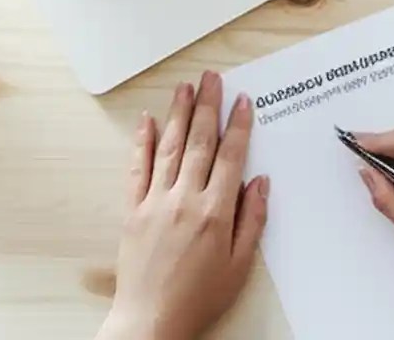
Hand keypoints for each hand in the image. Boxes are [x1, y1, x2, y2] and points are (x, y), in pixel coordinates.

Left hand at [97, 72, 268, 339]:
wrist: (151, 321)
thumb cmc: (199, 297)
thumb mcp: (240, 264)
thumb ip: (252, 219)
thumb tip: (260, 182)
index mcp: (215, 211)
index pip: (231, 156)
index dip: (239, 125)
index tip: (243, 101)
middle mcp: (184, 199)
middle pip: (199, 142)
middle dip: (208, 106)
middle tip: (212, 78)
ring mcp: (155, 202)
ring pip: (168, 147)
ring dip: (177, 114)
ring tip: (185, 87)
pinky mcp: (132, 211)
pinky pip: (137, 169)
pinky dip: (141, 142)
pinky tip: (146, 121)